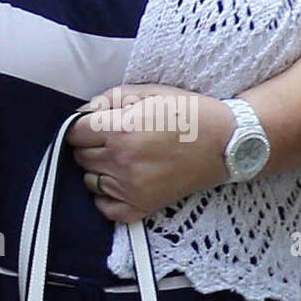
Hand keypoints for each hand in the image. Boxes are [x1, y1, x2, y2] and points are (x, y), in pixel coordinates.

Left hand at [66, 85, 232, 222]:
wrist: (226, 143)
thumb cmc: (188, 113)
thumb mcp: (147, 92)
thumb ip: (108, 99)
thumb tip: (82, 113)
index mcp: (121, 129)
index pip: (74, 132)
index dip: (82, 125)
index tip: (95, 124)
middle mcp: (122, 160)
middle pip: (80, 155)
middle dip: (90, 144)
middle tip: (112, 138)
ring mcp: (132, 187)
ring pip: (89, 179)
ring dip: (98, 168)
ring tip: (121, 157)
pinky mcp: (143, 206)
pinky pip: (105, 208)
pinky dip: (106, 196)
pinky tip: (120, 181)